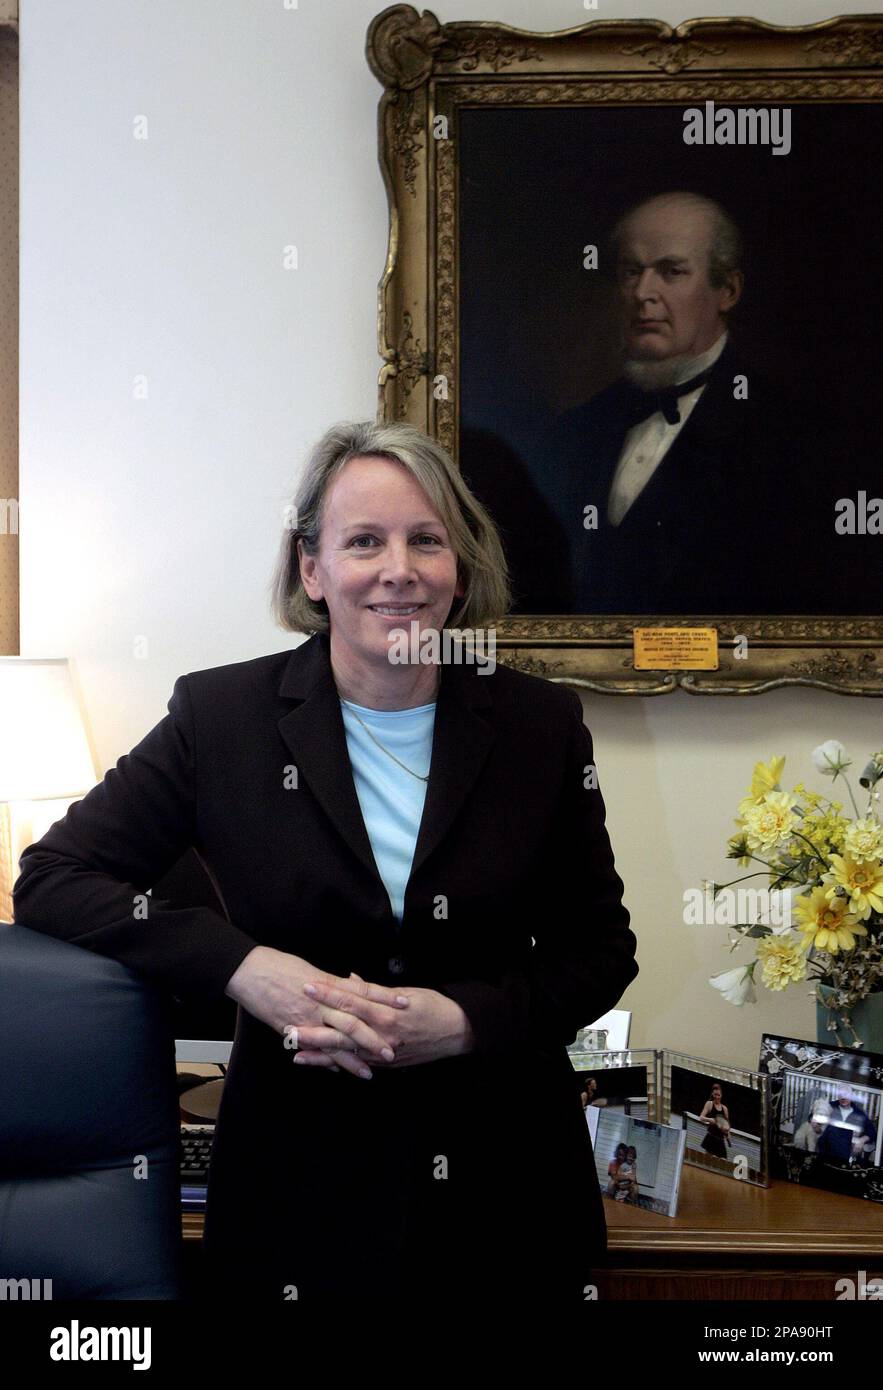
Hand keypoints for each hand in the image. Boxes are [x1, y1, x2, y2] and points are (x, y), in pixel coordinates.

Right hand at [224, 947, 408, 1080]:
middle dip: (375, 1036)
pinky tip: (339, 1070)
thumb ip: (333, 983)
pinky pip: (313, 1047)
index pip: (363, 991)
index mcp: (328, 984)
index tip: (405, 1003)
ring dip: (354, 1057)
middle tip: (395, 1049)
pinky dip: (327, 1059)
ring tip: (371, 1071)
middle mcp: (321, 1002)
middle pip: (355, 1020)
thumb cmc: (279, 965)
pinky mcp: (291, 1029)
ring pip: (336, 1040)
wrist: (250, 971)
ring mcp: (306, 1017)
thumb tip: (352, 985)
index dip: (385, 997)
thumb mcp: (311, 969)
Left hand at [293, 974, 474, 1071]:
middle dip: (314, 1028)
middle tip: (288, 1025)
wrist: (456, 1033)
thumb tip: (349, 979)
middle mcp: (381, 1034)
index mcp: (385, 1012)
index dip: (327, 993)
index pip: (350, 1000)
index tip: (306, 986)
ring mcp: (382, 1051)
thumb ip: (374, 990)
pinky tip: (319, 1064)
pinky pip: (357, 1063)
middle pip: (341, 1030)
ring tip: (295, 1049)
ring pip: (345, 1052)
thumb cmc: (433, 1007)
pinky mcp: (385, 1063)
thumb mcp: (406, 993)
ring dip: (319, 1051)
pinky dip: (337, 1064)